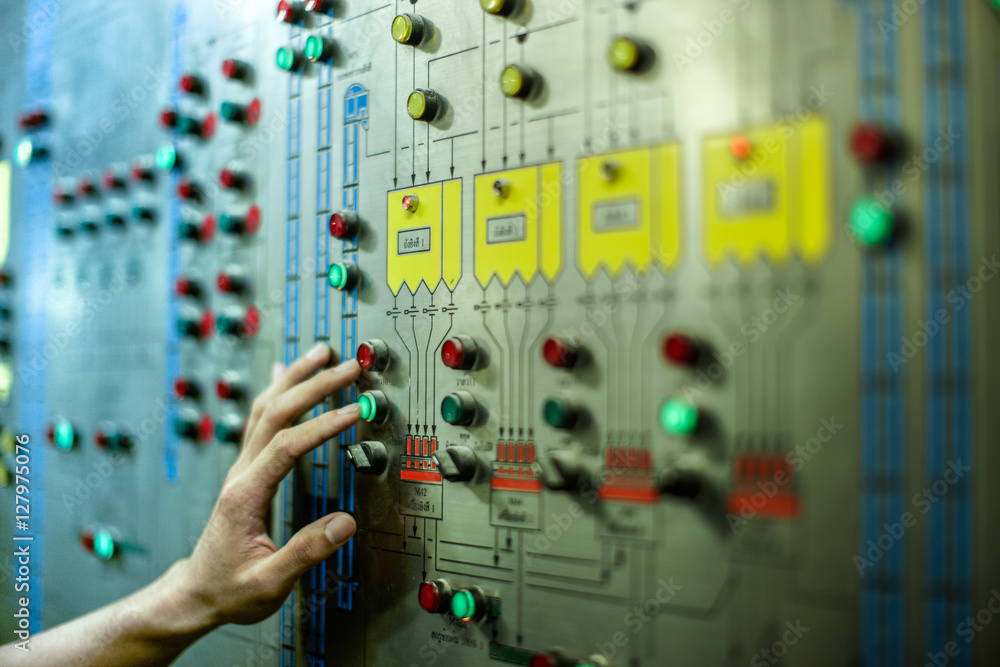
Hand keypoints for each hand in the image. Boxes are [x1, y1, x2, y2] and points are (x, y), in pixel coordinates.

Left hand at [169, 343, 361, 627]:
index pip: (287, 445)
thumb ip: (306, 552)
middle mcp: (241, 473)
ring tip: (323, 352)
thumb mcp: (268, 582)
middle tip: (349, 367)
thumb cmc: (229, 589)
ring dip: (295, 377)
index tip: (355, 411)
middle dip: (314, 384)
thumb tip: (345, 524)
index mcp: (246, 495)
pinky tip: (284, 373)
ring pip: (266, 408)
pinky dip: (278, 390)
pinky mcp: (246, 470)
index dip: (323, 425)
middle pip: (276, 413)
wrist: (196, 592)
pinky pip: (261, 419)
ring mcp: (241, 468)